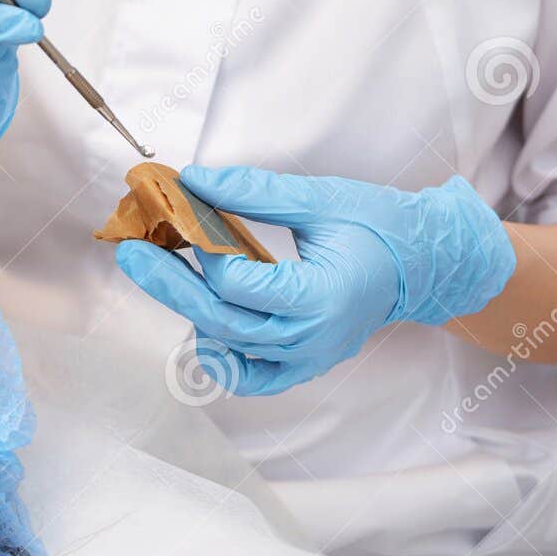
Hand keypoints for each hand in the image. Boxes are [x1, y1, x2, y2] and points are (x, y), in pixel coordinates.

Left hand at [116, 164, 516, 394]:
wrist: (426, 263)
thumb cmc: (380, 225)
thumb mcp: (319, 198)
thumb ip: (253, 192)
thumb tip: (195, 179)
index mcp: (320, 298)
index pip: (237, 284)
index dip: (203, 249)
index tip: (181, 214)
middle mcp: (311, 339)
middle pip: (221, 320)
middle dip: (169, 283)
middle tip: (129, 251)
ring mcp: (308, 359)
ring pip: (229, 346)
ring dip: (190, 308)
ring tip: (161, 271)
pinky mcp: (305, 364)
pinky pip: (251, 376)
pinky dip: (221, 354)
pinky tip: (201, 318)